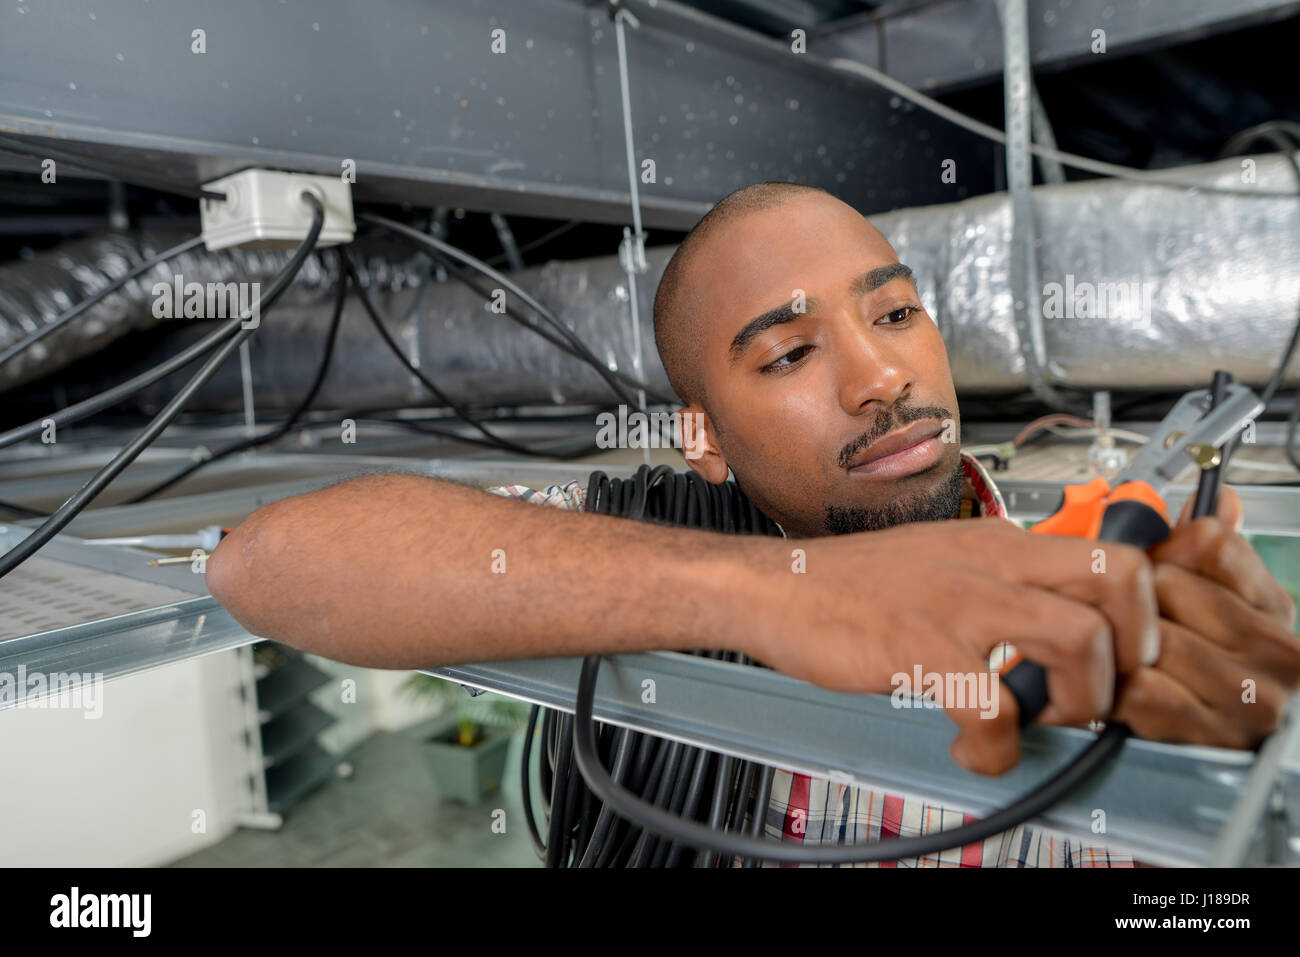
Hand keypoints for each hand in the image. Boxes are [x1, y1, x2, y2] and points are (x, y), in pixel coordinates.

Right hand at [737, 518, 1159, 775]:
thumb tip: (1060, 627)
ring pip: (1077, 642)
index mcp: (1000, 542)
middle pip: (1119, 588)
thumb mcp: (943, 559)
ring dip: (1075, 703)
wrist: (776, 586)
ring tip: (1033, 721)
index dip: (1138, 618)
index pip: (1115, 558)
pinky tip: (970, 750)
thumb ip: (1004, 582)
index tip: (1115, 661)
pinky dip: (995, 749)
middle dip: (1126, 659)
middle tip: (1089, 695)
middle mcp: (989, 562)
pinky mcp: (918, 648)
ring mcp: (955, 602)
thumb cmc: (854, 584)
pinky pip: (993, 710)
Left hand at [1112, 486, 1299, 746]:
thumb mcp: (1218, 598)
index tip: (1155, 570)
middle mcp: (1278, 651)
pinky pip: (1141, 689)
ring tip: (1127, 656)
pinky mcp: (1212, 735)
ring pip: (1154, 637)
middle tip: (1129, 621)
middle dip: (1135, 601)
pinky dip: (1118, 689)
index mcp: (1275, 605)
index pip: (1209, 541)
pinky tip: (1123, 689)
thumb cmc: (1207, 665)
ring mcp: (1251, 698)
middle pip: (1167, 586)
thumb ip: (1210, 546)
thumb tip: (1219, 495)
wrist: (1212, 746)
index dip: (1163, 551)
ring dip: (1125, 647)